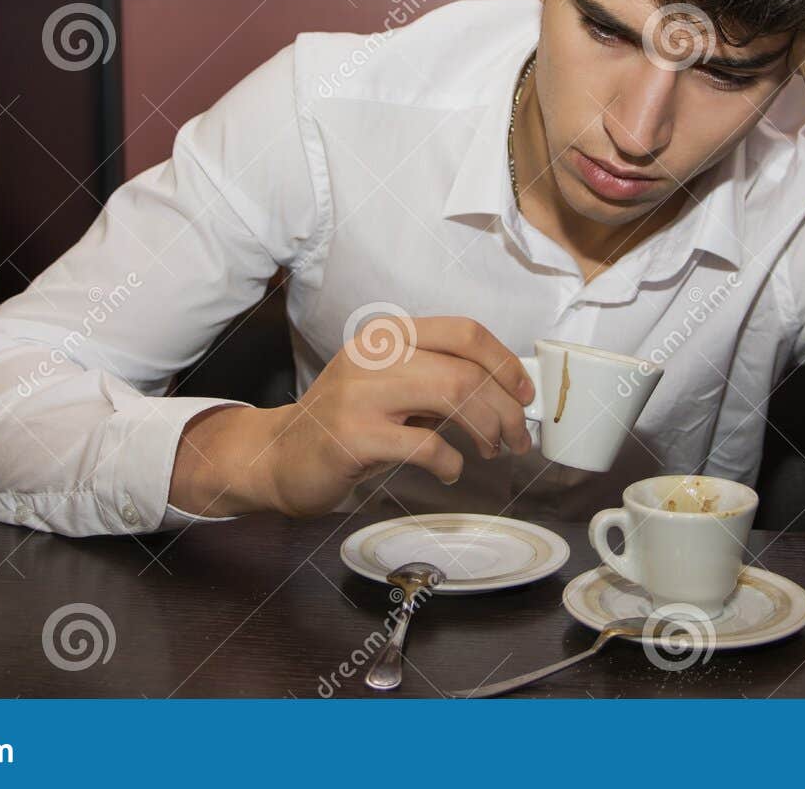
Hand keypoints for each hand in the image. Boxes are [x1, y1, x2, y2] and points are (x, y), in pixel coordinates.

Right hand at [174, 316, 535, 518]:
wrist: (278, 456)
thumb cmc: (348, 422)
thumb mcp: (391, 385)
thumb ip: (437, 378)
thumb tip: (505, 393)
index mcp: (390, 334)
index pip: (465, 332)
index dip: (505, 362)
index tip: (525, 394)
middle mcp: (375, 354)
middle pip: (466, 369)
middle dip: (505, 408)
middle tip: (517, 439)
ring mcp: (362, 394)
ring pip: (453, 395)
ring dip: (487, 429)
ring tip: (492, 451)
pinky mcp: (354, 436)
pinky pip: (425, 446)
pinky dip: (450, 463)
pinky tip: (449, 472)